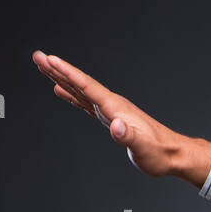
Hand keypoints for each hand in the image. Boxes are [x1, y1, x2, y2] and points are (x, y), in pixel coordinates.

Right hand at [32, 50, 183, 177]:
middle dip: (58, 70)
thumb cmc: (159, 153)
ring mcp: (111, 111)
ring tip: (43, 67)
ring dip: (61, 78)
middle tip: (37, 56)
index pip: (87, 85)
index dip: (67, 72)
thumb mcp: (143, 147)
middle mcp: (112, 105)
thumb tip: (115, 126)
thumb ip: (128, 136)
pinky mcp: (111, 119)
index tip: (49, 59)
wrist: (173, 155)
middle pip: (80, 83)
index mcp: (116, 107)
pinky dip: (72, 94)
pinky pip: (86, 102)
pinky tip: (61, 91)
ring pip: (81, 90)